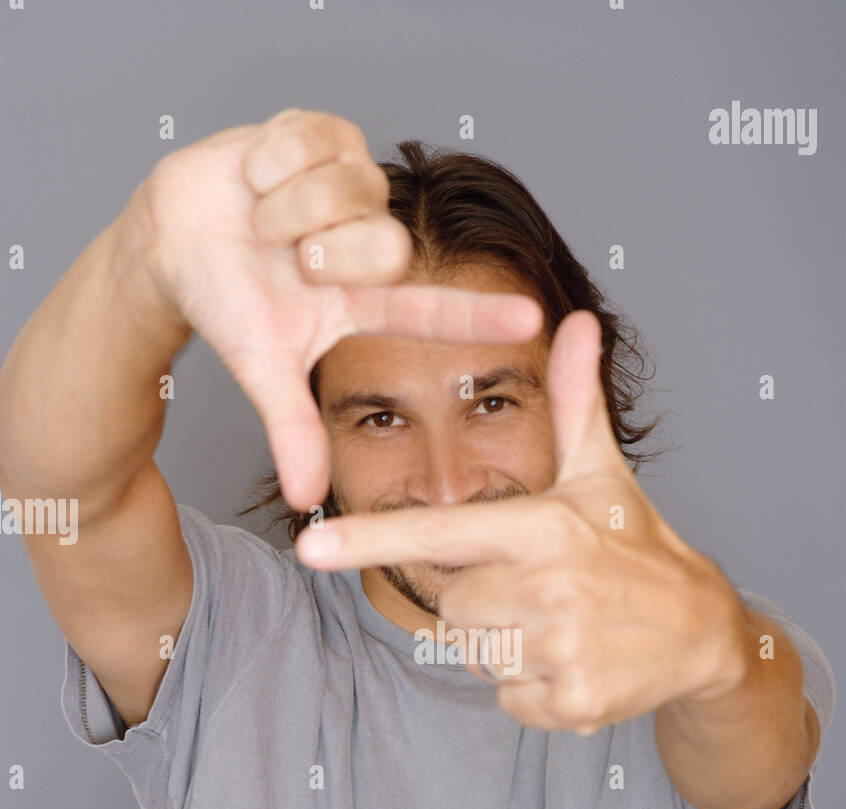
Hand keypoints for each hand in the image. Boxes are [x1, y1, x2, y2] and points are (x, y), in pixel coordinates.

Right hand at [125, 108, 541, 511]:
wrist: (173, 241)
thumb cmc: (228, 304)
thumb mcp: (263, 370)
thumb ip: (291, 430)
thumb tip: (303, 498)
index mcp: (369, 299)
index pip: (436, 311)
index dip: (482, 316)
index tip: (533, 322)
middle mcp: (372, 240)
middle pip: (385, 246)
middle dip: (322, 254)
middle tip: (287, 261)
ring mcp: (354, 185)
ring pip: (346, 188)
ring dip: (287, 207)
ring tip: (261, 221)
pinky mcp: (327, 134)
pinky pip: (312, 139)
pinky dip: (270, 162)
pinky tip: (256, 177)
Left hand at [296, 309, 750, 733]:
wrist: (704, 631)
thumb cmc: (638, 546)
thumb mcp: (602, 477)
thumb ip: (574, 404)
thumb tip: (577, 323)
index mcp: (545, 528)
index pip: (441, 535)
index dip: (370, 540)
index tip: (312, 547)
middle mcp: (551, 588)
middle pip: (451, 605)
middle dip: (481, 602)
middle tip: (539, 591)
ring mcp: (563, 650)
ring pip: (476, 654)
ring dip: (505, 646)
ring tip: (561, 626)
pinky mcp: (574, 703)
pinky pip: (508, 699)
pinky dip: (532, 690)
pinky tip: (574, 663)